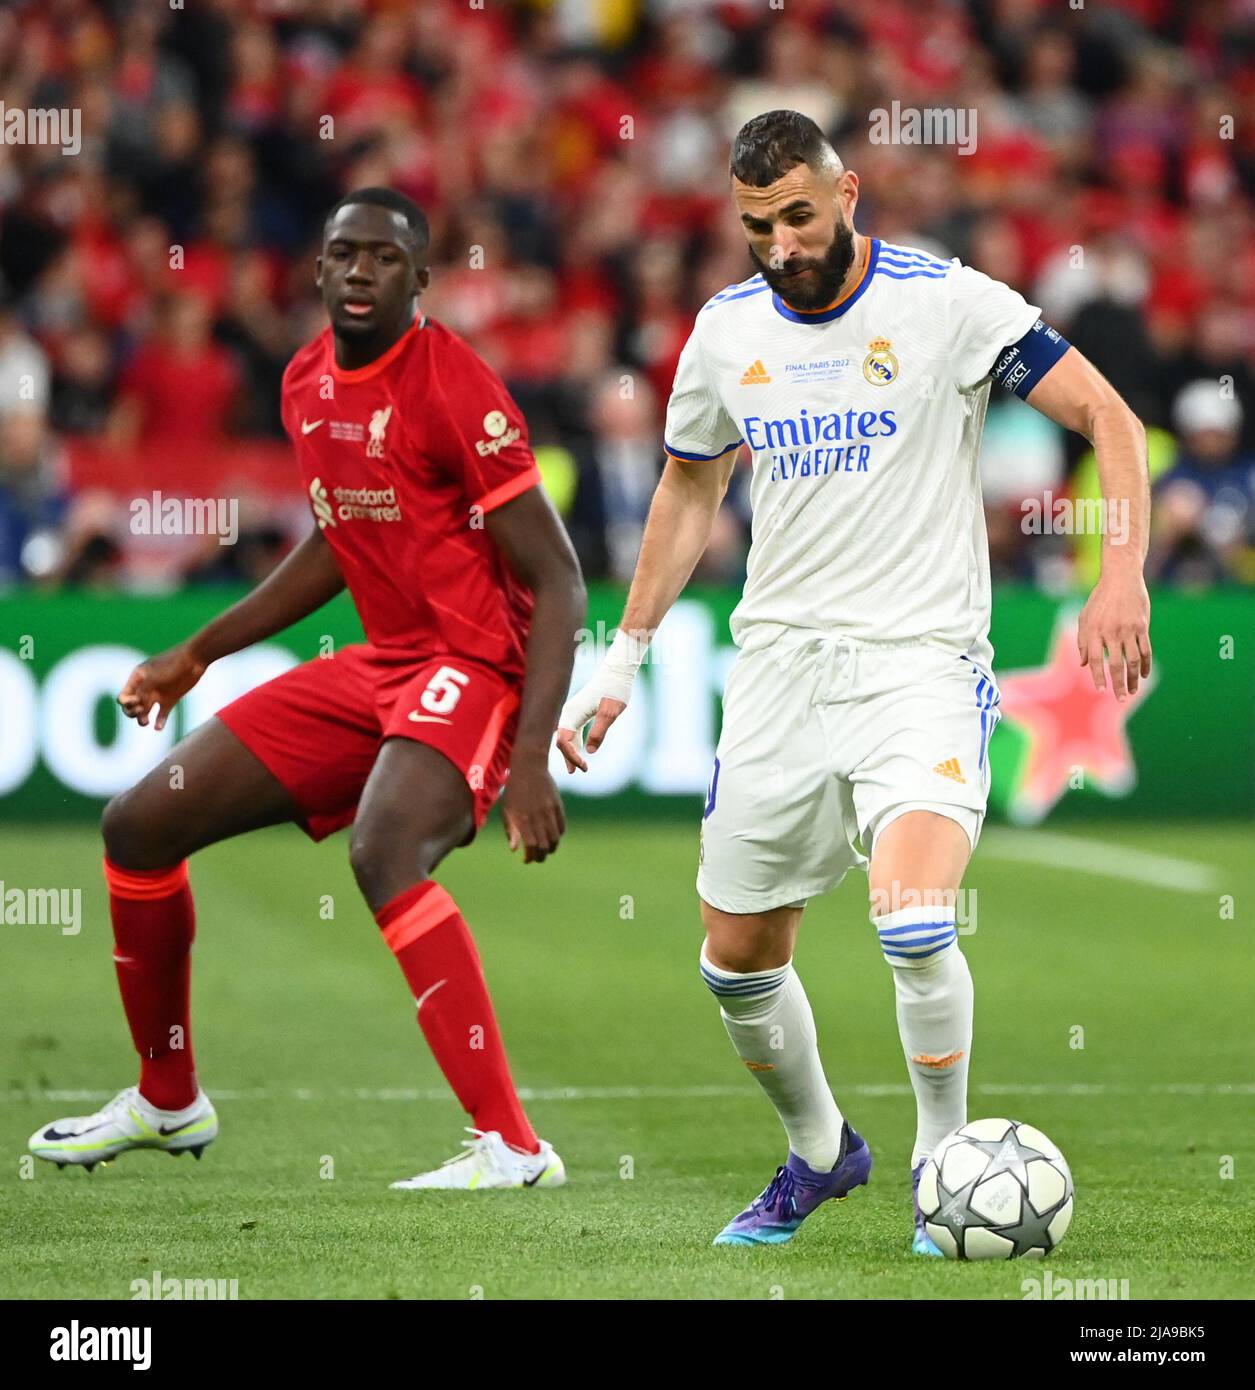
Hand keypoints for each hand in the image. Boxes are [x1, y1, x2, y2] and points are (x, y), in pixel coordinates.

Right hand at [117, 643, 206, 729]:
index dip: (126, 703)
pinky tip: (158, 727)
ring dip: (142, 719)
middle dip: (132, 712)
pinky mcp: (170, 700)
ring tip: (147, 722)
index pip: (124, 696)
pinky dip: (159, 722)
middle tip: (142, 712)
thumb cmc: (172, 664)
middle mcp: (145, 688)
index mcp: (137, 679)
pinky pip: (161, 715)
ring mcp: (158, 694)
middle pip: (131, 707)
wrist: (195, 659)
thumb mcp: (154, 676)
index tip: (137, 701)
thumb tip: (136, 706)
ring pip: (144, 712)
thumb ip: (143, 691)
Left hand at [501, 755, 564, 863]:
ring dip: (550, 848)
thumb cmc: (514, 790)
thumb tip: (514, 850)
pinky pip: (562, 827)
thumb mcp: (507, 809)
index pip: (531, 846)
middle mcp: (537, 816)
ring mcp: (550, 811)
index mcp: (522, 818)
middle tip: (536, 858)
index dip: (530, 856)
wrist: (529, 767)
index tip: (526, 860)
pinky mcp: (558, 806)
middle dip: (540, 856)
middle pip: (544, 845)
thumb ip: (511, 830)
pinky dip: (557, 836)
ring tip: (545, 850)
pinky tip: (551, 837)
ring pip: (555, 838)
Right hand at [555, 693, 626, 773]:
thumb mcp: (610, 713)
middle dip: (568, 757)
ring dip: (571, 752)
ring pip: (566, 736)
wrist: (617, 671)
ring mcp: (573, 711)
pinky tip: (581, 751)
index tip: (585, 766)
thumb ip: (599, 732)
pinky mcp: (579, 711)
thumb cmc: (615, 690)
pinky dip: (575, 743)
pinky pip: (572, 730)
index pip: (564, 741)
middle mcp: (569, 712)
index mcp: (573, 713)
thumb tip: (589, 752)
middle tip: (578, 772)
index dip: (571, 756)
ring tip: (577, 768)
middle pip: (562, 740)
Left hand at [1077, 566, 1150, 700]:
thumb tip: (1084, 664)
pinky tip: (1143, 675)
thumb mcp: (1085, 618)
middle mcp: (1111, 632)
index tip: (1101, 690)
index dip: (1098, 676)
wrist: (1121, 578)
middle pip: (1116, 664)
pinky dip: (1145, 664)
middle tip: (1120, 699)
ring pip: (1133, 660)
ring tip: (1133, 691)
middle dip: (1118, 684)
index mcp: (1094, 631)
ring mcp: (1128, 630)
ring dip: (1133, 678)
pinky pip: (1145, 650)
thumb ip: (1083, 641)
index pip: (1096, 660)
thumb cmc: (1100, 600)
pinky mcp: (1142, 626)